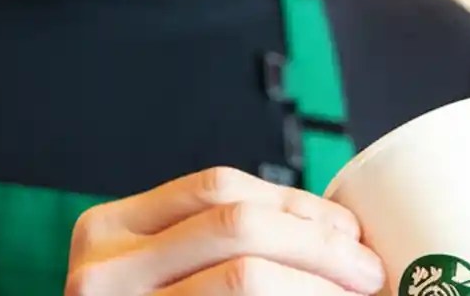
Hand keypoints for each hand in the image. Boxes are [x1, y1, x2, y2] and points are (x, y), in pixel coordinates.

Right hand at [65, 167, 385, 294]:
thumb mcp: (158, 278)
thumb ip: (215, 249)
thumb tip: (338, 236)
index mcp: (108, 230)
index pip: (217, 186)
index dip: (293, 201)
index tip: (345, 228)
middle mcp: (101, 271)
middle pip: (237, 223)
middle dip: (318, 243)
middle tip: (368, 271)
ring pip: (244, 275)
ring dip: (319, 283)